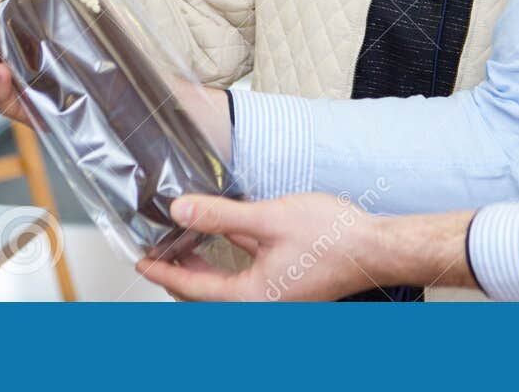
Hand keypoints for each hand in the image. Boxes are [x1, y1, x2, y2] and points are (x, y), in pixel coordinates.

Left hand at [135, 193, 476, 300]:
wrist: (375, 249)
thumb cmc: (332, 238)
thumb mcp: (268, 219)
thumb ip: (221, 216)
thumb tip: (181, 212)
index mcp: (250, 298)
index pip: (191, 289)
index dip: (163, 271)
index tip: (142, 260)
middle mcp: (259, 306)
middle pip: (205, 295)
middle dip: (179, 274)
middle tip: (157, 253)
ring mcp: (274, 300)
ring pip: (224, 289)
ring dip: (202, 270)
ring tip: (183, 247)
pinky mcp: (286, 289)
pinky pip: (244, 282)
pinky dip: (227, 266)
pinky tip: (227, 243)